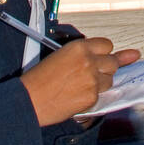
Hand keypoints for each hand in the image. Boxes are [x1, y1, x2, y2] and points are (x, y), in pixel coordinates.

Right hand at [22, 39, 140, 125]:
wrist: (30, 99)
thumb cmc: (39, 78)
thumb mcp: (60, 55)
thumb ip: (81, 53)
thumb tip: (99, 56)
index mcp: (79, 47)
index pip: (107, 45)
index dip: (104, 52)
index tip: (103, 55)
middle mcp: (89, 61)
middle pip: (113, 62)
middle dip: (107, 66)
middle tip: (95, 71)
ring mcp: (92, 80)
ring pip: (110, 79)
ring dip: (101, 81)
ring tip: (83, 84)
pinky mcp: (92, 97)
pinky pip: (100, 95)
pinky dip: (92, 95)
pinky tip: (78, 95)